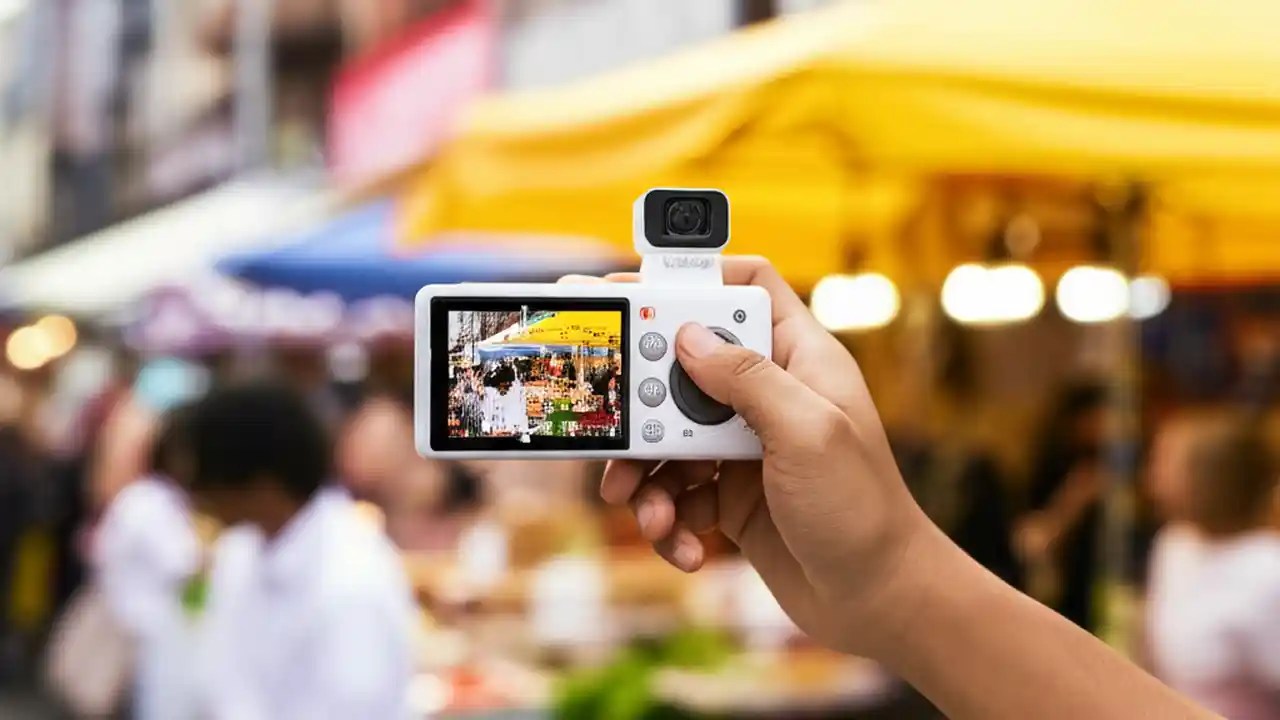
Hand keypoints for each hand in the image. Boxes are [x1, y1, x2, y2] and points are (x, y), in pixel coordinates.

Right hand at [564, 257, 931, 655]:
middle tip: (614, 427)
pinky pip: (675, 491)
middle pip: (684, 366)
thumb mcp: (808, 432)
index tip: (635, 292)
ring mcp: (745, 445)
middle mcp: (769, 395)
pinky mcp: (729, 493)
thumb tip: (686, 336)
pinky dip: (668, 518)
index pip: (746, 287)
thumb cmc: (863, 512)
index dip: (694, 278)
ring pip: (668, 437)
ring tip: (646, 511)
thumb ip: (747, 378)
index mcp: (799, 359)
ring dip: (645, 476)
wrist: (880, 602)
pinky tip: (684, 545)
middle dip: (643, 403)